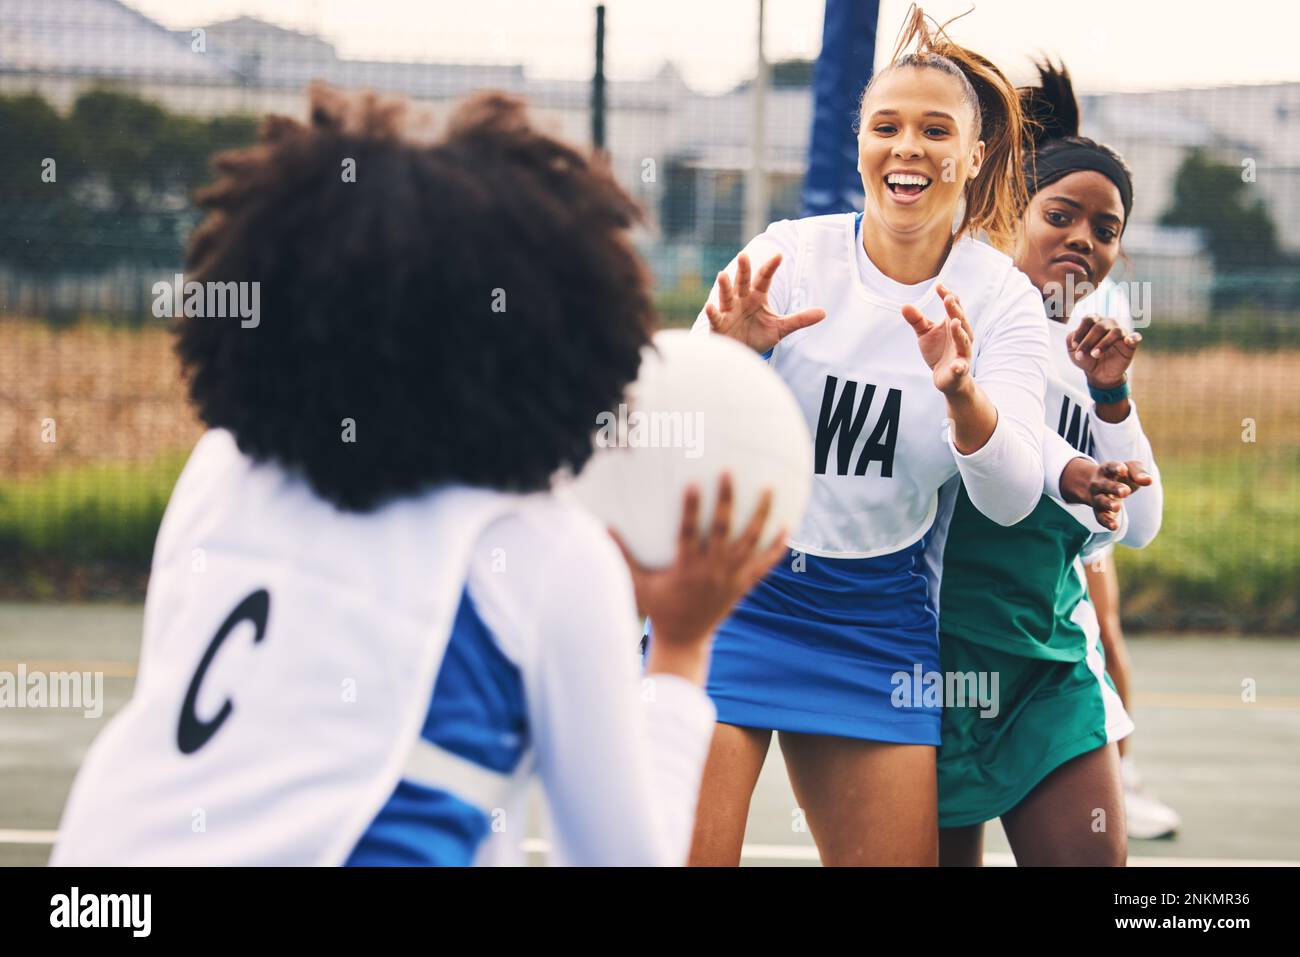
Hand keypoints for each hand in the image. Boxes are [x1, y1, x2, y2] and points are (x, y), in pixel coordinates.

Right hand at [609, 473, 787, 668]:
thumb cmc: (659, 609)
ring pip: (750, 542)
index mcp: (686, 568)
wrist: (685, 640)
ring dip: (761, 515)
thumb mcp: (638, 585)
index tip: (693, 482)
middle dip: (727, 500)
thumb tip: (602, 528)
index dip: (690, 508)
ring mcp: (731, 578)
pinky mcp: (743, 586)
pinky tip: (787, 527)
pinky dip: (776, 547)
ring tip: (770, 489)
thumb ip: (622, 556)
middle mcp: (712, 570)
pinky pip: (764, 565)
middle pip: (723, 530)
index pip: (688, 532)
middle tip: (730, 471)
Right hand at [704, 252, 825, 353]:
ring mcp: (729, 311)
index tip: (779, 256)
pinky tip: (710, 306)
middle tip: (744, 256)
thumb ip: (799, 319)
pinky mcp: (719, 325)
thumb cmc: (757, 337)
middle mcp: (742, 300)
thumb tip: (823, 313)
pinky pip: (715, 317)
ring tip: (722, 275)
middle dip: (743, 270)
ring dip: (724, 286)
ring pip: (726, 296)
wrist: (741, 355)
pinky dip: (712, 312)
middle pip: (743, 282)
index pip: (764, 279)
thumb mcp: (780, 328)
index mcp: (757, 297)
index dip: (770, 268)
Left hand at [902, 282, 973, 396]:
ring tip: (954, 322)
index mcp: (954, 325)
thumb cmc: (938, 351)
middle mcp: (962, 336)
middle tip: (948, 298)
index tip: (938, 286)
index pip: (954, 307)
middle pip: (961, 320)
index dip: (947, 296)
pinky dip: (960, 367)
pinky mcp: (960, 369)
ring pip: (964, 341)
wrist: (948, 378)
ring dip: (960, 332)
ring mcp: (963, 353)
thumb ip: (917, 320)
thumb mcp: (925, 333)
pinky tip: (957, 366)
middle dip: (955, 310)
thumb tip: (904, 305)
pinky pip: (961, 367)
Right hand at [1059, 457, 1153, 530]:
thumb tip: (1148, 481)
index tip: (1123, 469)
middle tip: (1125, 492)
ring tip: (1117, 507)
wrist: (1100, 486)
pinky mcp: (1099, 511)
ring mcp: (1098, 498)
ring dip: (1107, 504)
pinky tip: (1114, 527)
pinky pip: (1100, 517)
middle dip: (1114, 488)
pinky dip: (1106, 522)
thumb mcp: (1130, 468)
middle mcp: (1099, 483)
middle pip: (1105, 485)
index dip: (1116, 468)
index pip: (1110, 467)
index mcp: (1107, 470)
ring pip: (1100, 501)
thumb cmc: (1121, 476)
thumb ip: (1139, 473)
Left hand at [1067, 316, 1140, 388]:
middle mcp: (1108, 324)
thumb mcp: (1073, 350)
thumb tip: (1076, 336)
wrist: (1098, 373)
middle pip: (1099, 326)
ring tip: (1095, 354)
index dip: (1080, 332)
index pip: (1088, 320)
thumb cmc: (1085, 357)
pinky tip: (1129, 341)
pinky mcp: (1130, 344)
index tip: (1074, 346)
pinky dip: (1133, 338)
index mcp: (1094, 322)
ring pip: (1116, 331)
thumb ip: (1070, 340)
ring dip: (1104, 343)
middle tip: (1081, 355)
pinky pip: (1135, 337)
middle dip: (1088, 341)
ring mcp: (1120, 333)